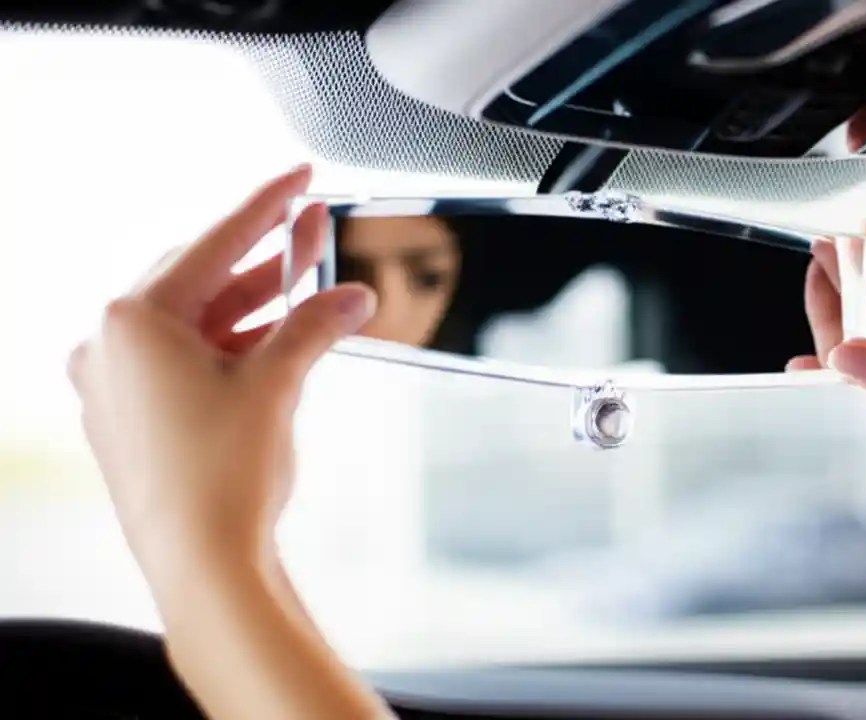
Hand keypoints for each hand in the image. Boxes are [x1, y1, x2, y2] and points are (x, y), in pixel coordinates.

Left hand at [68, 165, 374, 593]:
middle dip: (264, 259)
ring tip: (309, 290)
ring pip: (195, 322)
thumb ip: (314, 326)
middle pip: (201, 278)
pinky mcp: (131, 418)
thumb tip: (350, 295)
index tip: (299, 177)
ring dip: (254, 306)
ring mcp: (115, 383)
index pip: (215, 242)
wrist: (200, 563)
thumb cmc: (219, 475)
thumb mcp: (277, 382)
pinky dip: (232, 346)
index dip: (268, 205)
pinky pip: (184, 360)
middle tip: (312, 231)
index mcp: (132, 319)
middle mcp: (109, 344)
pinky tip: (277, 341)